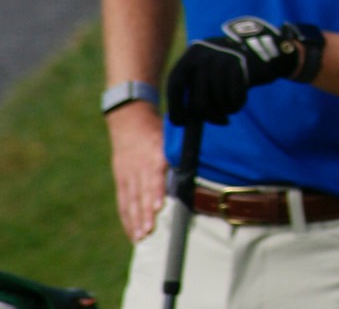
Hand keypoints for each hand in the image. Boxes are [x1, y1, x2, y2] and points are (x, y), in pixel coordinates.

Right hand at [106, 101, 168, 241]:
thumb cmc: (158, 130)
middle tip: (148, 231)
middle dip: (144, 214)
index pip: (154, 177)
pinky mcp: (120, 179)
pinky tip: (131, 232)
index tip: (159, 207)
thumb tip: (199, 172)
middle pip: (141, 193)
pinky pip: (123, 201)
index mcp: (154, 156)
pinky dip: (127, 218)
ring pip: (130, 200)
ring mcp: (127, 174)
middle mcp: (139, 167)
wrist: (129, 119)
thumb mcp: (171, 138)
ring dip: (135, 220)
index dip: (156, 192)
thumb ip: (181, 156)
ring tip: (140, 237)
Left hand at [165, 16, 307, 124]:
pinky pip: (234, 98)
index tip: (181, 123)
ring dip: (224, 111)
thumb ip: (193, 88)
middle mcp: (204, 56)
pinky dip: (236, 106)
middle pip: (198, 100)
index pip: (175, 85)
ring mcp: (222, 60)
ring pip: (217, 102)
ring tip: (230, 107)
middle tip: (218, 121)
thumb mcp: (205, 70)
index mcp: (190, 56)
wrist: (258, 49)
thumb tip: (178, 120)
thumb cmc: (225, 69)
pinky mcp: (240, 66)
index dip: (176, 107)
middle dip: (208, 116)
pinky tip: (237, 104)